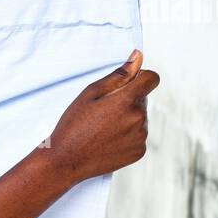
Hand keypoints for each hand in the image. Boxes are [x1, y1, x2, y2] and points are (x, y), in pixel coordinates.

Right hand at [41, 49, 158, 184]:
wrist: (66, 160)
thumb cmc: (73, 125)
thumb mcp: (90, 94)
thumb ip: (118, 75)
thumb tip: (138, 57)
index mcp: (127, 100)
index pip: (152, 79)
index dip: (141, 78)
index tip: (127, 85)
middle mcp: (138, 118)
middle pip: (142, 100)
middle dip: (127, 101)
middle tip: (101, 113)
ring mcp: (140, 136)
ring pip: (140, 118)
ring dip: (127, 118)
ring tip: (102, 128)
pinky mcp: (139, 151)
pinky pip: (138, 136)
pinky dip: (127, 136)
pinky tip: (107, 140)